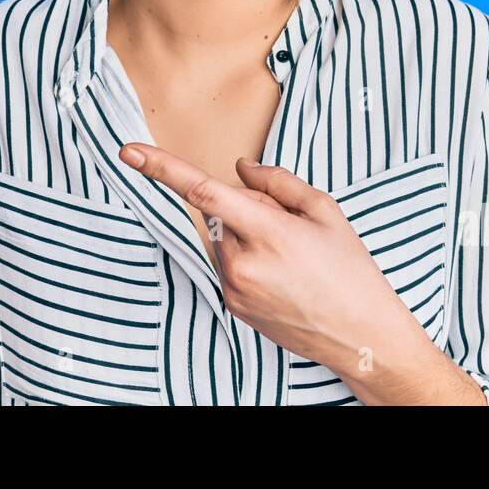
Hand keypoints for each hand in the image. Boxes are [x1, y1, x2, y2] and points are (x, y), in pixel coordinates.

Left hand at [118, 143, 476, 403]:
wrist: (360, 335)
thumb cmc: (349, 269)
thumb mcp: (324, 211)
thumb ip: (277, 182)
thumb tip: (240, 168)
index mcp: (268, 233)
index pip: (204, 192)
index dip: (163, 169)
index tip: (129, 153)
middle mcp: (242, 263)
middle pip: (222, 213)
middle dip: (248, 209)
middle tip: (291, 231)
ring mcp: (233, 289)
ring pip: (223, 239)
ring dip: (246, 236)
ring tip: (290, 259)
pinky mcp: (230, 305)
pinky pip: (227, 264)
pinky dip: (247, 259)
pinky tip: (281, 276)